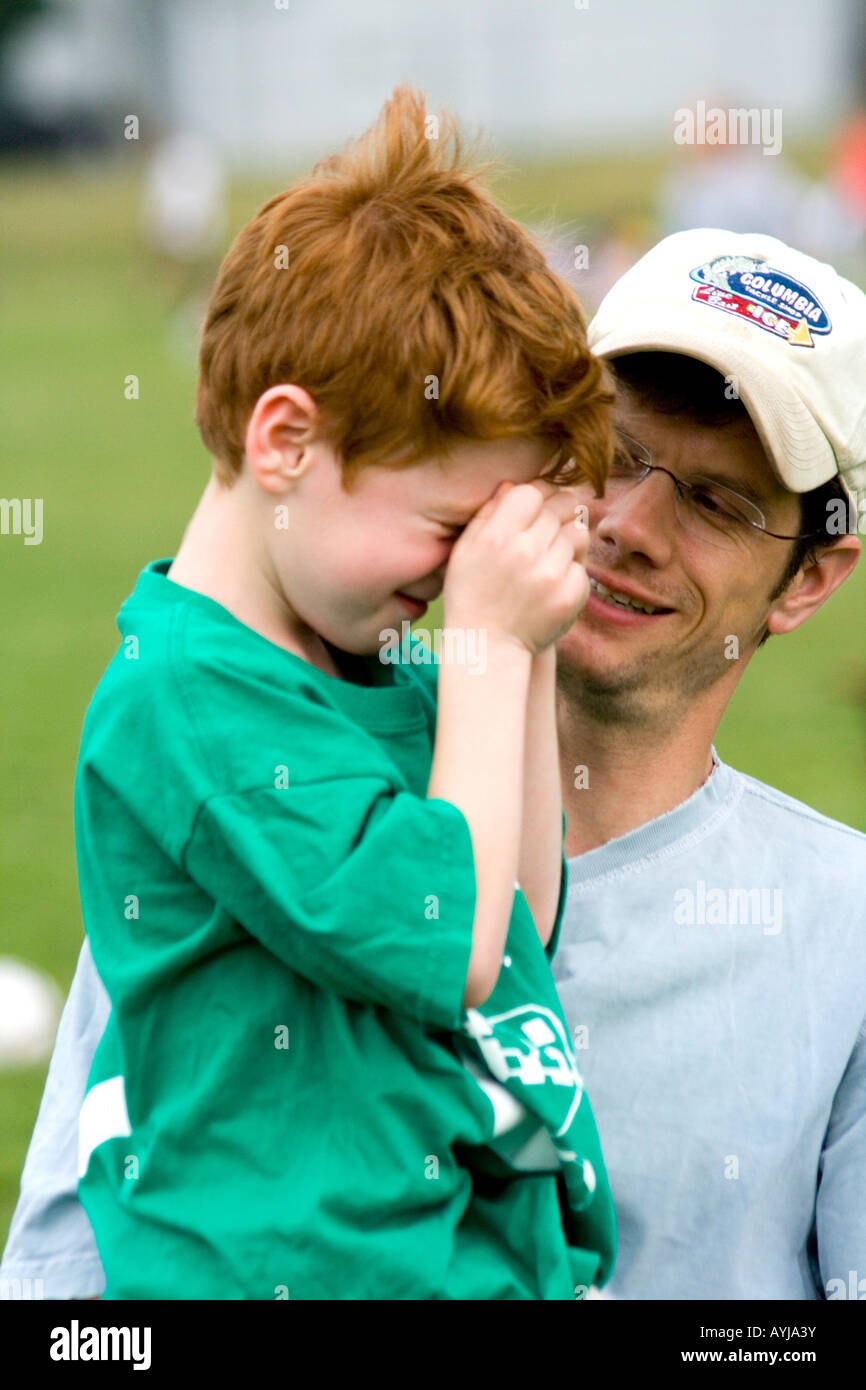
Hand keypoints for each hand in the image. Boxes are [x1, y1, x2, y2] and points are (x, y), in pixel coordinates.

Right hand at [442, 478, 589, 653]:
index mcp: (496, 537)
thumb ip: (488, 514)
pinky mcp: (571, 596)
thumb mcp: (465, 551)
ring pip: (577, 534)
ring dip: (566, 542)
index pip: (532, 492)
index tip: (533, 508)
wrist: (487, 647)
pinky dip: (571, 572)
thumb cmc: (471, 594)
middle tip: (544, 531)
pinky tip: (551, 584)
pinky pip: (583, 566)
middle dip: (554, 515)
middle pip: (559, 508)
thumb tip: (514, 485)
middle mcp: (525, 553)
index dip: (535, 496)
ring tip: (548, 558)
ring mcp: (552, 575)